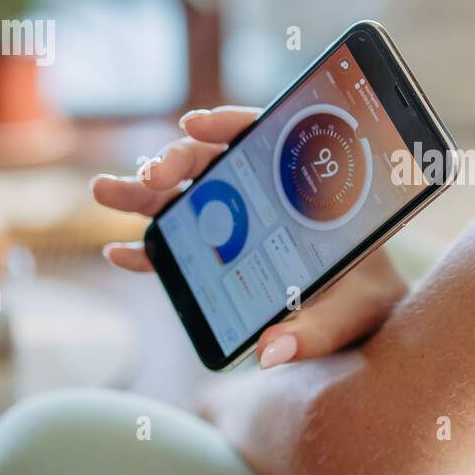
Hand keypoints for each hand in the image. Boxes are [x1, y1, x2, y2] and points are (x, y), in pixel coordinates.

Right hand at [91, 106, 408, 367]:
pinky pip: (181, 246)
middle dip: (175, 161)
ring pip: (186, 196)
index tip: (194, 123)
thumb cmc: (369, 305)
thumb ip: (316, 329)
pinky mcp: (220, 257)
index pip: (265, 137)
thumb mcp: (355, 313)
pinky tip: (120, 254)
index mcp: (303, 189)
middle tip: (149, 175)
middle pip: (214, 162)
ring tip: (105, 191)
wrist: (363, 324)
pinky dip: (150, 248)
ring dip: (144, 192)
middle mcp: (265, 197)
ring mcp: (238, 224)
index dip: (228, 123)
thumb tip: (269, 351)